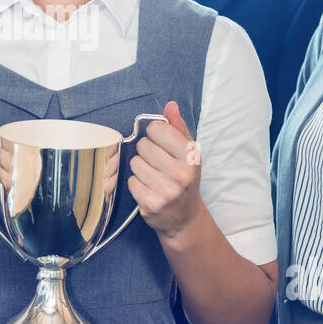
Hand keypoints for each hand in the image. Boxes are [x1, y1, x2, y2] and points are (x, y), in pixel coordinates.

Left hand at [128, 101, 205, 237]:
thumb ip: (177, 127)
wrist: (184, 218)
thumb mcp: (187, 153)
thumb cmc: (184, 179)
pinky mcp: (151, 203)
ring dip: (140, 168)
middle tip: (157, 163)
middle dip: (146, 152)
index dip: (155, 134)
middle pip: (143, 145)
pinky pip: (131, 181)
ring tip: (153, 176)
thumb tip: (170, 105)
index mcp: (190, 156)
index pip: (157, 129)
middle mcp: (181, 173)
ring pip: (135, 163)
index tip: (161, 144)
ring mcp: (166, 190)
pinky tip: (149, 188)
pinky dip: (137, 184)